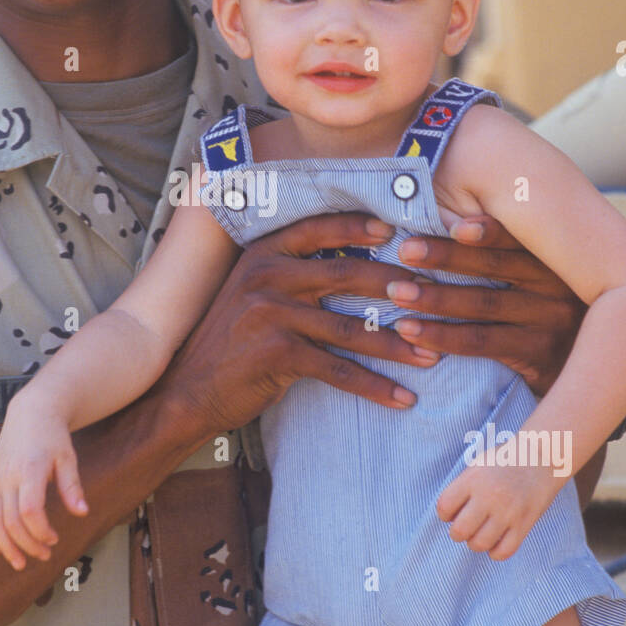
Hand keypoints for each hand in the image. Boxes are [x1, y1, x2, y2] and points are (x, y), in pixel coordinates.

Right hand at [0, 397, 87, 570]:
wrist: (30, 413)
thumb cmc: (53, 436)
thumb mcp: (68, 457)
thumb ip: (72, 487)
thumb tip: (82, 513)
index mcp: (29, 470)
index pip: (29, 510)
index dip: (40, 531)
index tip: (55, 539)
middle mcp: (7, 476)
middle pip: (10, 521)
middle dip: (27, 544)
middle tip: (44, 556)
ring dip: (6, 545)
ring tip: (20, 563)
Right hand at [156, 211, 446, 437]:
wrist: (189, 390)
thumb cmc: (229, 343)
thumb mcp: (251, 294)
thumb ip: (289, 275)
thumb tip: (350, 264)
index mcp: (262, 254)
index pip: (318, 227)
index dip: (358, 226)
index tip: (398, 230)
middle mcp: (266, 276)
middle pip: (346, 273)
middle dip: (396, 286)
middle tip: (437, 296)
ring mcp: (271, 314)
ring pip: (350, 327)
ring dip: (397, 345)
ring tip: (433, 356)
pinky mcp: (277, 354)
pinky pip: (338, 368)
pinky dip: (375, 385)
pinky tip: (403, 398)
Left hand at [387, 215, 583, 394]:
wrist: (580, 372)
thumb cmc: (539, 312)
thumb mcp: (533, 279)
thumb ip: (501, 253)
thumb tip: (439, 220)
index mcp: (551, 256)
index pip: (516, 237)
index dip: (486, 230)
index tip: (451, 222)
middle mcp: (557, 285)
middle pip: (495, 266)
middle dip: (446, 256)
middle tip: (404, 250)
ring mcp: (550, 321)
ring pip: (484, 305)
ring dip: (435, 298)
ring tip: (396, 292)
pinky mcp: (538, 355)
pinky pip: (482, 342)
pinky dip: (442, 335)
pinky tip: (409, 330)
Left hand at [437, 449, 563, 559]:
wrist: (543, 456)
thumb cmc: (506, 460)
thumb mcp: (479, 464)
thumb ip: (462, 487)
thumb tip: (448, 514)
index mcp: (473, 479)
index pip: (444, 507)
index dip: (445, 514)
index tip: (453, 512)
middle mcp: (489, 496)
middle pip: (459, 531)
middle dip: (458, 533)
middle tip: (465, 526)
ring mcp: (508, 512)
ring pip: (479, 544)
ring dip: (476, 543)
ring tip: (481, 533)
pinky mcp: (525, 524)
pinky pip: (504, 552)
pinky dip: (496, 552)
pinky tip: (496, 541)